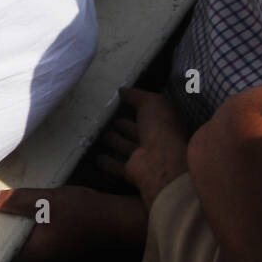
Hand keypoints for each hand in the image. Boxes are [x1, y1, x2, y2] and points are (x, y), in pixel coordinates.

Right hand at [98, 86, 189, 208]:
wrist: (161, 163)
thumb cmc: (161, 128)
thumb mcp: (152, 103)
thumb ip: (137, 96)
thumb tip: (123, 90)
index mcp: (164, 123)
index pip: (150, 113)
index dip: (138, 107)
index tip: (123, 102)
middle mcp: (156, 141)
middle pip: (138, 131)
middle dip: (126, 126)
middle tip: (111, 120)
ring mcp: (145, 157)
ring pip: (127, 147)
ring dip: (116, 142)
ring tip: (103, 135)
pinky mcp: (133, 171)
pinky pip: (118, 166)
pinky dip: (108, 163)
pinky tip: (97, 158)